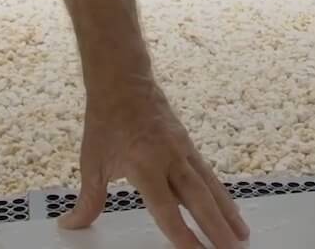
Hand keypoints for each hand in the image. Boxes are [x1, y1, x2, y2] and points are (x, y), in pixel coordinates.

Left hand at [59, 83, 249, 248]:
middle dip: (216, 228)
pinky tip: (232, 210)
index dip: (182, 233)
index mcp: (144, 165)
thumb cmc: (106, 121)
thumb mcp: (92, 162)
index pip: (166, 208)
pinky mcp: (188, 146)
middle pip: (198, 200)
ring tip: (242, 236)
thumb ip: (88, 200)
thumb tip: (71, 225)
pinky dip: (222, 194)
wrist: (123, 81)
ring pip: (210, 187)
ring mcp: (182, 151)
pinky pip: (209, 175)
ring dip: (228, 213)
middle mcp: (169, 159)